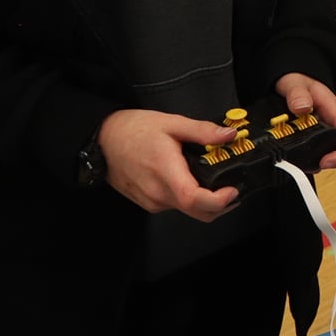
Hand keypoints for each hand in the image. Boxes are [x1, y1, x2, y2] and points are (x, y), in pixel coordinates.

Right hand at [97, 110, 241, 220]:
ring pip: (187, 211)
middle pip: (197, 212)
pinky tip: (188, 181)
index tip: (233, 192)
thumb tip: (229, 135)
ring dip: (204, 202)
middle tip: (232, 190)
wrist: (102, 140)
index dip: (218, 201)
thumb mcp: (171, 123)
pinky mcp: (148, 203)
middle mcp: (158, 192)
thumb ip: (203, 131)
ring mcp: (152, 201)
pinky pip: (174, 206)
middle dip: (221, 206)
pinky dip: (187, 198)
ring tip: (211, 181)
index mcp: (165, 171)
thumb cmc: (132, 130)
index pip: (194, 198)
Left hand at [275, 72, 335, 169]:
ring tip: (300, 164)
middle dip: (331, 162)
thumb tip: (303, 108)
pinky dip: (310, 159)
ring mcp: (327, 131)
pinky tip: (297, 160)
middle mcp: (335, 124)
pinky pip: (321, 150)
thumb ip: (297, 94)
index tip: (325, 161)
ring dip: (319, 162)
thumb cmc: (299, 79)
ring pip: (334, 152)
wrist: (294, 79)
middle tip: (309, 166)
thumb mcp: (295, 83)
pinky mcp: (317, 135)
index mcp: (335, 112)